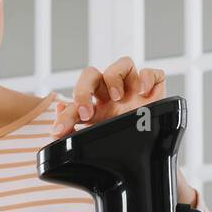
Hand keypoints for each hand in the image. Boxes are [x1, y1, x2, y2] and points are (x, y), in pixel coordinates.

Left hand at [50, 56, 165, 136]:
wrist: (152, 147)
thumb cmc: (123, 139)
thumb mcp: (96, 139)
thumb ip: (74, 131)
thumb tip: (58, 111)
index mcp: (96, 107)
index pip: (76, 104)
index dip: (65, 115)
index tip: (59, 130)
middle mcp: (112, 94)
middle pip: (91, 74)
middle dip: (84, 90)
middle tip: (87, 112)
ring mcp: (133, 87)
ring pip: (121, 64)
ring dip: (114, 79)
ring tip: (118, 98)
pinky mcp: (153, 86)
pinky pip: (149, 72)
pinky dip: (146, 79)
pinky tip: (143, 93)